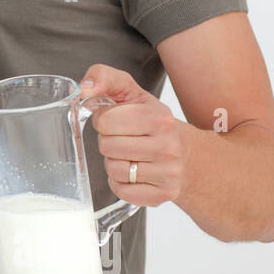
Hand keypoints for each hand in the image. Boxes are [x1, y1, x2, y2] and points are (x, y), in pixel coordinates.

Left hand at [79, 64, 184, 206]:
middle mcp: (167, 146)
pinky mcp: (164, 194)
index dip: (103, 121)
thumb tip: (85, 87)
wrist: (188, 154)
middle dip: (108, 142)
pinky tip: (134, 173)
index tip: (115, 121)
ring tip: (129, 155)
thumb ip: (105, 79)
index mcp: (159, 118)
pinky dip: (120, 183)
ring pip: (113, 170)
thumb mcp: (132, 93)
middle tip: (124, 139)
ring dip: (114, 162)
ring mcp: (168, 172)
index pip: (106, 121)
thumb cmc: (152, 122)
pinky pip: (121, 191)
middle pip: (107, 147)